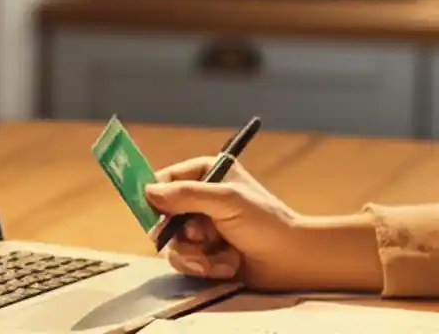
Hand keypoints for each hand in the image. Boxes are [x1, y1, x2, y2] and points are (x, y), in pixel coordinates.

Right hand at [144, 157, 382, 291]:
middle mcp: (201, 197)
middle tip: (197, 237)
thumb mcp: (227, 201)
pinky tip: (226, 265)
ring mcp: (201, 226)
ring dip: (194, 255)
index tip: (152, 214)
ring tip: (217, 259)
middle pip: (162, 216)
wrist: (289, 259)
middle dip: (179, 234)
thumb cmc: (265, 222)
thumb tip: (148, 191)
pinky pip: (185, 261)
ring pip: (171, 243)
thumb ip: (188, 195)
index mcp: (207, 172)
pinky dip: (204, 266)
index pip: (166, 179)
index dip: (154, 197)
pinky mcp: (203, 252)